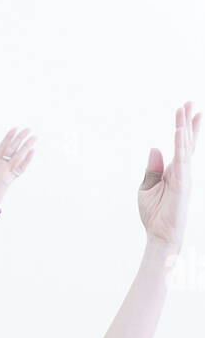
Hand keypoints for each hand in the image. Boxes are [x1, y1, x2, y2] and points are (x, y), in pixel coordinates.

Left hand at [0, 127, 36, 210]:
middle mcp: (2, 169)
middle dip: (20, 139)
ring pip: (18, 157)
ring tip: (34, 137)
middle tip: (29, 129)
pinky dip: (26, 161)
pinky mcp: (8, 180)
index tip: (14, 129)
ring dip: (26, 147)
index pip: (3, 148)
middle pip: (13, 150)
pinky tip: (32, 152)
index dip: (8, 138)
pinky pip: (19, 169)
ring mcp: (6, 174)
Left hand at [137, 101, 200, 252]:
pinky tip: (179, 130)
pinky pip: (181, 159)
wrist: (160, 235)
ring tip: (185, 108)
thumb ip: (152, 169)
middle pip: (186, 141)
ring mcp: (184, 175)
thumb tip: (155, 148)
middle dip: (188, 121)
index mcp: (173, 171)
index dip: (185, 128)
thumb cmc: (154, 215)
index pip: (182, 146)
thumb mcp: (148, 188)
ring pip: (185, 146)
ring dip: (185, 126)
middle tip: (190, 102)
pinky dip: (180, 144)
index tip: (187, 111)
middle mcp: (181, 170)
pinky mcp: (182, 183)